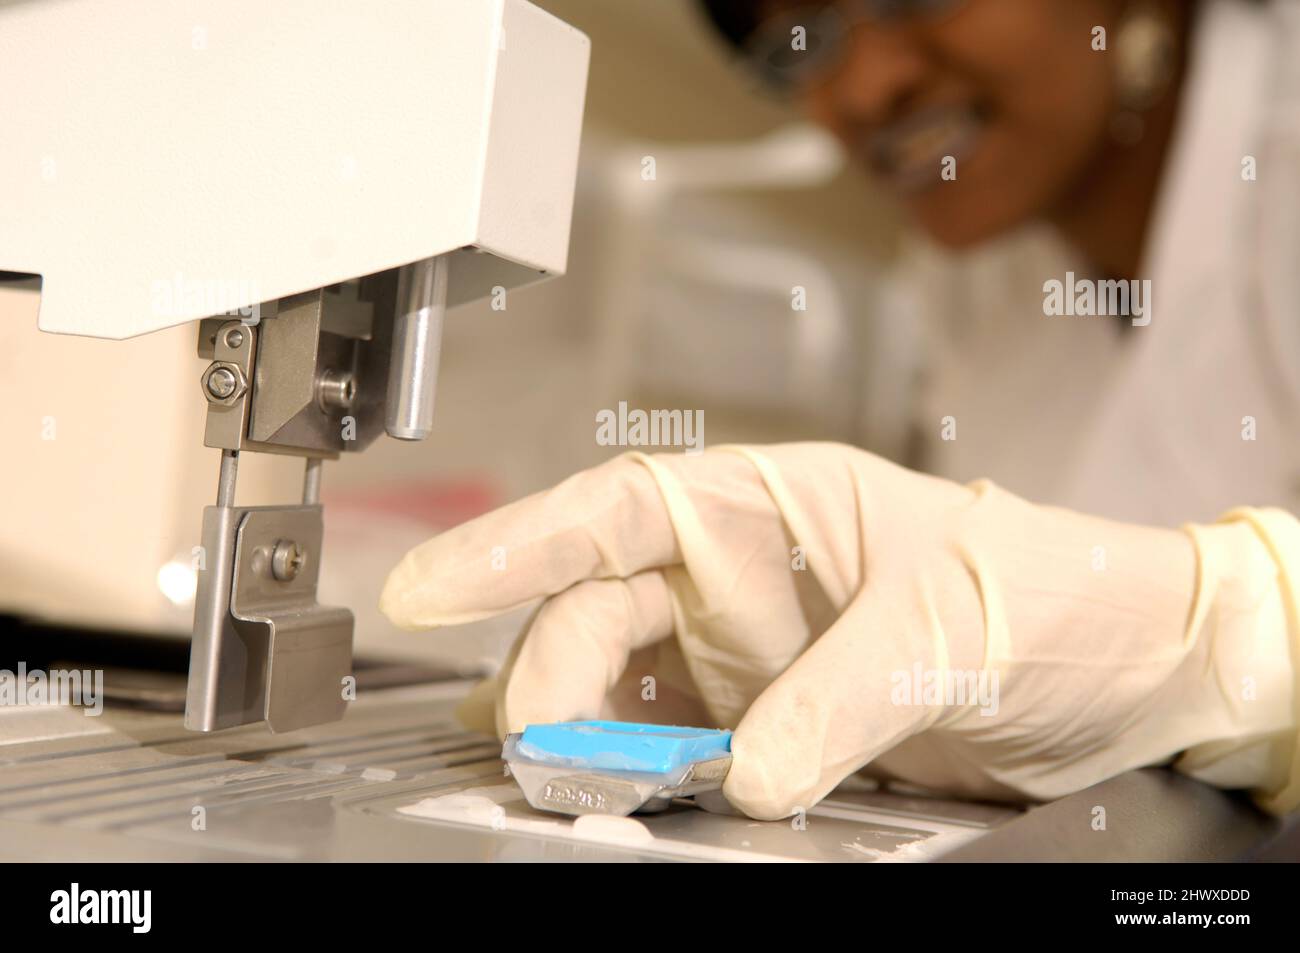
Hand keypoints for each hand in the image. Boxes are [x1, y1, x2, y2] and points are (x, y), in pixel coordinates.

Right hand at [380, 443, 1298, 818]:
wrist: (1120, 670)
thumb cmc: (1051, 593)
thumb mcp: (952, 626)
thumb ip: (840, 695)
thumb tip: (743, 776)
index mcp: (770, 504)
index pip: (618, 507)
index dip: (514, 540)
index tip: (427, 584)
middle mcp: (735, 573)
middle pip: (595, 614)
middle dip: (550, 676)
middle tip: (540, 752)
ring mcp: (738, 653)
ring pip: (613, 686)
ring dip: (579, 733)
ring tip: (565, 784)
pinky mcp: (756, 721)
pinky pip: (662, 744)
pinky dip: (627, 772)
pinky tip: (606, 794)